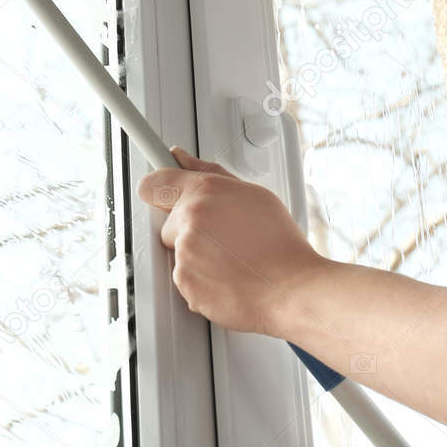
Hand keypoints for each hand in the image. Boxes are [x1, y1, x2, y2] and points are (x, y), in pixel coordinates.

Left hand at [135, 146, 325, 336]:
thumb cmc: (280, 245)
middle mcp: (190, 220)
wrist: (291, 288)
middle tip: (224, 237)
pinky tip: (229, 276)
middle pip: (169, 223)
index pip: (155, 182)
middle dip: (189, 230)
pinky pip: (185, 279)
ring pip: (179, 253)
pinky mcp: (186, 284)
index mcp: (205, 192)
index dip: (157, 187)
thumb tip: (181, 158)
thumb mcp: (254, 195)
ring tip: (233, 260)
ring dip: (198, 257)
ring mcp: (186, 254)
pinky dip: (201, 280)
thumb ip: (210, 173)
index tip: (157, 190)